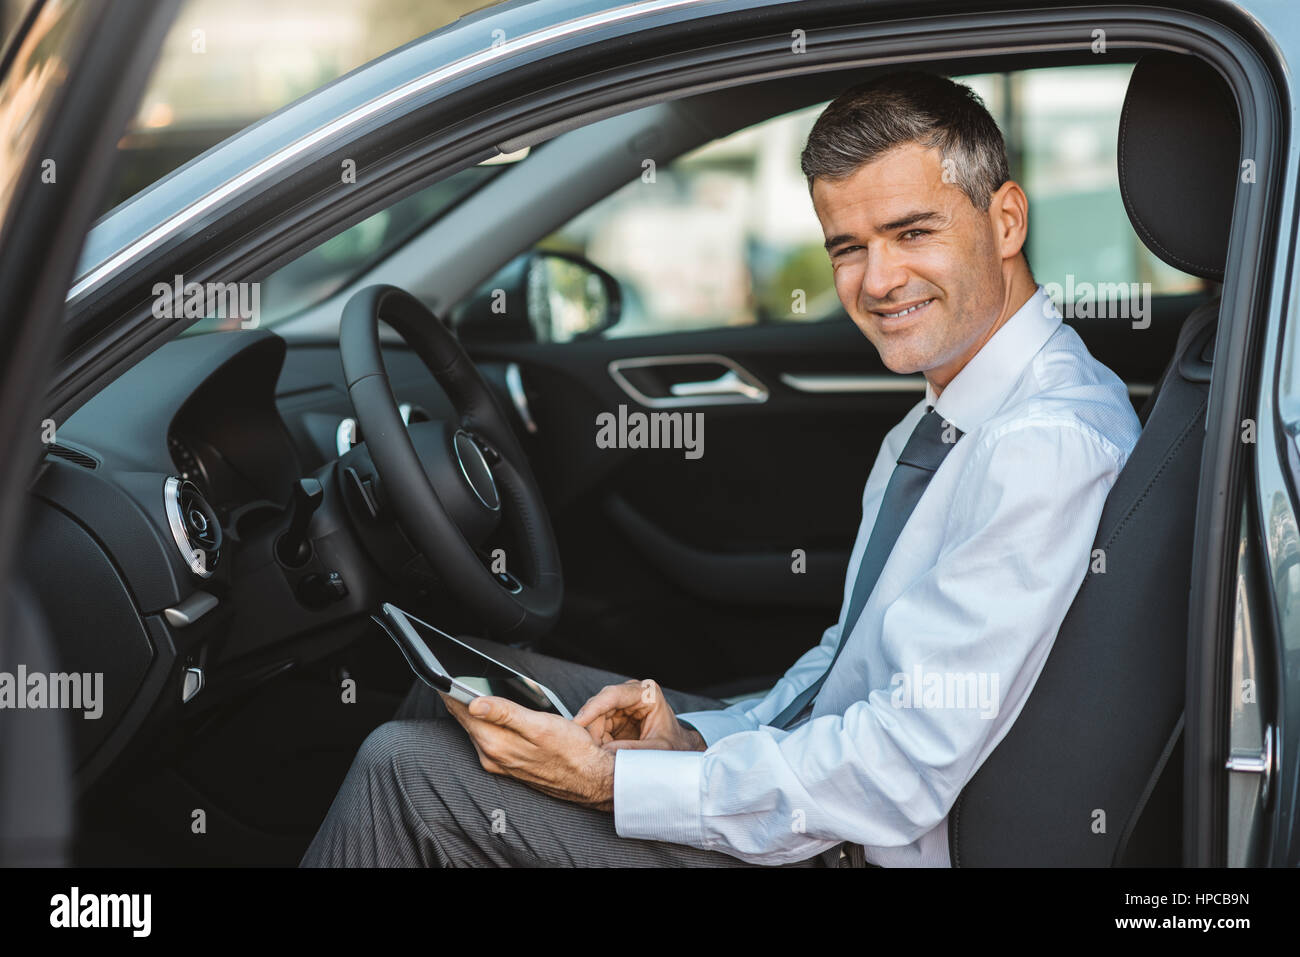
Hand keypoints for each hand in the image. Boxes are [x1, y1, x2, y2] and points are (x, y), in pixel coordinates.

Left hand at [440, 693, 615, 809]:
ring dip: (470, 711)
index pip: (462, 711)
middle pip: (466, 720)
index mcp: (495, 743)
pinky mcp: (506, 765)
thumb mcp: (539, 725)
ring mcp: (498, 763)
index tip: (442, 674)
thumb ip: (504, 713)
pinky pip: (486, 739)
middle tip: (450, 677)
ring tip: (466, 690)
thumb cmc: (571, 750)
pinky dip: (483, 724)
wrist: (589, 779)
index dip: (451, 690)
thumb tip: (473, 703)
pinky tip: (489, 714)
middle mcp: (491, 756)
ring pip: (476, 730)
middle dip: (458, 699)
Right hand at [573, 679, 706, 752]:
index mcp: (647, 694)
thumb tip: (605, 753)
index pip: (613, 695)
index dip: (594, 708)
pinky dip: (596, 740)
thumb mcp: (658, 750)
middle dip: (591, 727)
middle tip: (588, 749)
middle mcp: (631, 694)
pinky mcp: (614, 718)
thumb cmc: (674, 746)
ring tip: (597, 754)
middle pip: (600, 706)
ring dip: (593, 736)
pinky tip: (600, 752)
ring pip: (595, 717)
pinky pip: (597, 727)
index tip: (578, 722)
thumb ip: (633, 751)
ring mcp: (621, 705)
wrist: (678, 750)